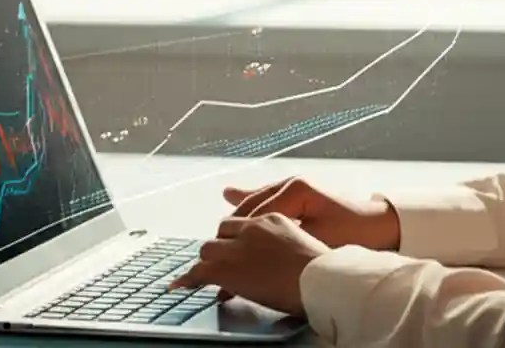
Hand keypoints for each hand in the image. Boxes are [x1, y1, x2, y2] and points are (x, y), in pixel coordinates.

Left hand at [167, 213, 327, 315]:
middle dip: (220, 248)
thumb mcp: (308, 246)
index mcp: (274, 219)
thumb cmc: (323, 271)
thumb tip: (286, 257)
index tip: (234, 249)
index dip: (235, 238)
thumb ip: (289, 244)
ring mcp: (239, 246)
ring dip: (208, 263)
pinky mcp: (228, 267)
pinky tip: (181, 285)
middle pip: (222, 231)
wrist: (321, 280)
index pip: (243, 222)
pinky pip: (200, 271)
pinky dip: (188, 278)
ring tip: (203, 277)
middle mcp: (253, 227)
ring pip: (209, 249)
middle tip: (221, 264)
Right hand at [223, 176, 400, 251]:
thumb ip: (285, 245)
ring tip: (217, 236)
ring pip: (254, 201)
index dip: (238, 238)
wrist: (380, 225)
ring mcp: (292, 185)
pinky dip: (248, 203)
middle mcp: (290, 183)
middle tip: (213, 252)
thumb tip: (255, 256)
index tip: (221, 256)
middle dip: (232, 231)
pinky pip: (264, 197)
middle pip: (250, 207)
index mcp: (296, 191)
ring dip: (237, 220)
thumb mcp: (319, 241)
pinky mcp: (296, 193)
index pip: (255, 215)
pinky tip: (229, 194)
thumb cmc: (353, 233)